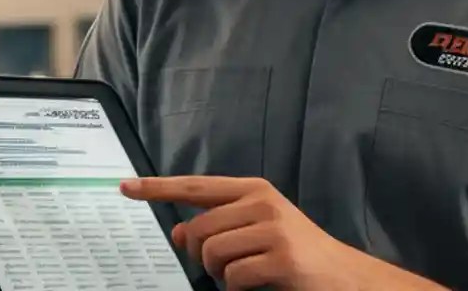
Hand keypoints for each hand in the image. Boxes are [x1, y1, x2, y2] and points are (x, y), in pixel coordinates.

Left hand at [120, 176, 362, 290]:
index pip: (196, 187)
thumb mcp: (255, 231)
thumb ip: (219, 226)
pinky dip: (239, 287)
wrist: (341, 274)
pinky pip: (235, 276)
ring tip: (247, 274)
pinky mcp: (281, 257)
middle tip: (227, 267)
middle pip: (199, 230)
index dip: (158, 188)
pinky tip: (260, 283)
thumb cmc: (294, 252)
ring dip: (222, 274)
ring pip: (213, 254)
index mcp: (253, 190)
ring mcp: (273, 228)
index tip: (126, 187)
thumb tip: (179, 231)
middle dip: (203, 256)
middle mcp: (261, 202)